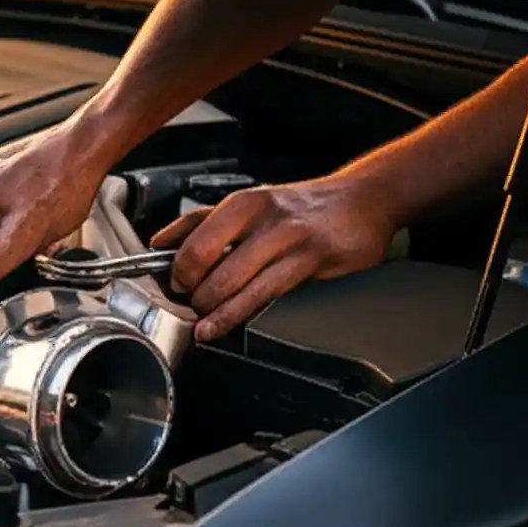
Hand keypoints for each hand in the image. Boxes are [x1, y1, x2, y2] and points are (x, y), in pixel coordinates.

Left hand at [151, 174, 398, 340]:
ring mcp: (287, 237)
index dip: (174, 265)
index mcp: (242, 203)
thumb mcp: (252, 205)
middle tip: (186, 303)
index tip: (169, 283)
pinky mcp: (311, 260)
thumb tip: (161, 241)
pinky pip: (264, 293)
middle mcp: (261, 216)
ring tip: (199, 322)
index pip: (192, 234)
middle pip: (205, 256)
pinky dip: (235, 314)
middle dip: (189, 288)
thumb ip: (205, 222)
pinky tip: (218, 326)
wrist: (366, 200)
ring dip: (210, 306)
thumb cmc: (304, 207)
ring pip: (233, 278)